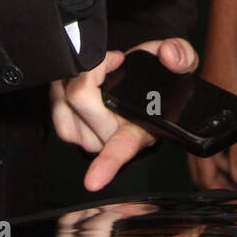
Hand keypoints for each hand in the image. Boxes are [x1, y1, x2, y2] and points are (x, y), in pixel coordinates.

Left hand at [50, 37, 198, 191]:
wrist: (142, 75)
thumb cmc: (160, 73)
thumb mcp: (182, 59)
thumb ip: (182, 55)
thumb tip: (169, 55)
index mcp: (141, 130)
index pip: (122, 148)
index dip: (108, 164)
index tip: (93, 182)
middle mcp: (111, 137)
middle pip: (83, 102)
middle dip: (91, 71)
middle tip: (110, 59)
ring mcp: (88, 135)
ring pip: (64, 104)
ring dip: (73, 78)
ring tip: (95, 66)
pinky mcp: (70, 127)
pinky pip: (55, 104)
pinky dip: (61, 84)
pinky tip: (77, 75)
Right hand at [187, 67, 236, 188]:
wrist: (224, 61)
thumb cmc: (230, 85)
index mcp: (198, 138)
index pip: (204, 177)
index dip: (219, 191)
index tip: (235, 197)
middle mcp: (192, 136)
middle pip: (200, 174)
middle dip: (217, 186)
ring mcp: (195, 130)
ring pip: (204, 163)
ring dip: (219, 174)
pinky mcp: (200, 124)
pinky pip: (207, 150)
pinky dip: (219, 161)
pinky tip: (233, 160)